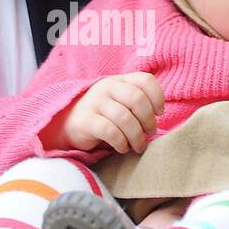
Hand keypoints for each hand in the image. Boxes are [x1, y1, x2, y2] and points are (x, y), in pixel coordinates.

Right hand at [50, 72, 164, 154]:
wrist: (68, 122)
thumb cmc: (103, 114)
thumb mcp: (120, 102)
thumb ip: (138, 101)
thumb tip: (160, 115)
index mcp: (120, 80)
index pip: (145, 80)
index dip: (157, 97)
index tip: (159, 113)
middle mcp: (107, 87)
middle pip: (137, 99)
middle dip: (148, 120)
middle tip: (150, 132)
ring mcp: (95, 102)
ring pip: (125, 118)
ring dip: (137, 136)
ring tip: (138, 146)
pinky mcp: (85, 120)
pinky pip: (110, 132)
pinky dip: (121, 143)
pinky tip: (122, 148)